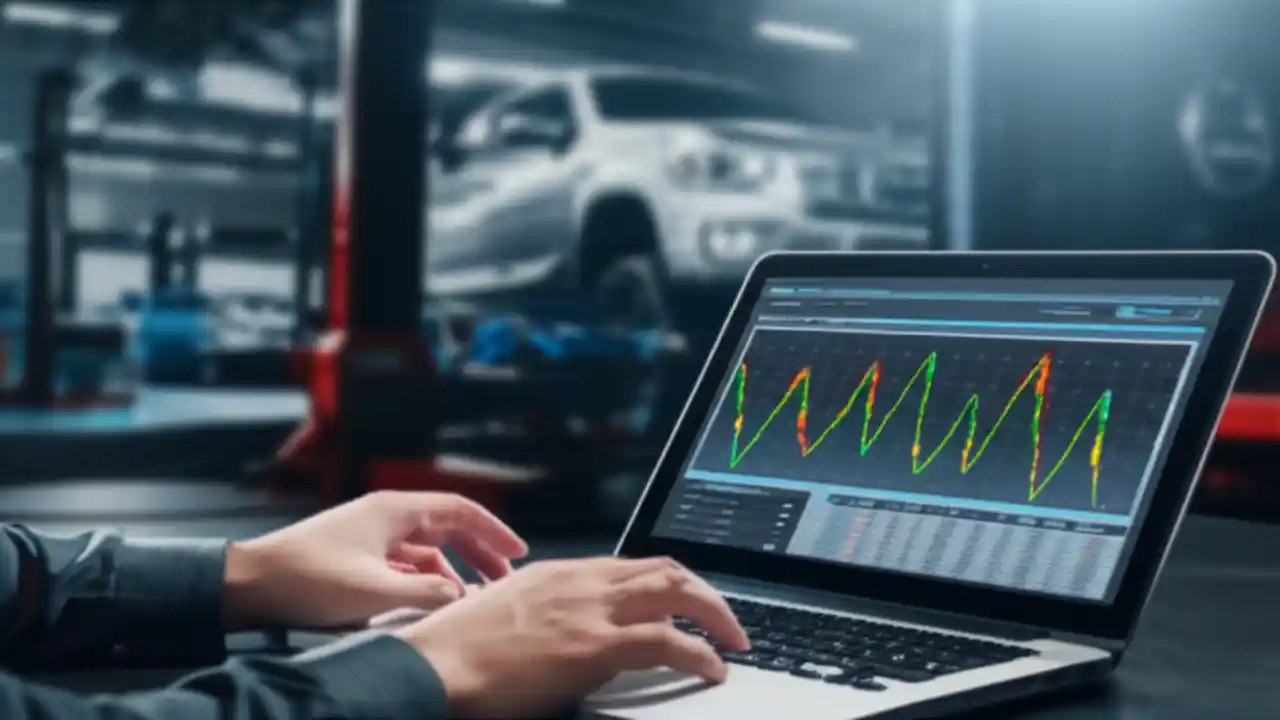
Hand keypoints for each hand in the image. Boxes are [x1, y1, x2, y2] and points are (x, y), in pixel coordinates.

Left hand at [222, 491, 527, 629]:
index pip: (459, 510)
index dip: (493, 530)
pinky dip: (424, 581)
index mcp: (393, 510)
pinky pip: (404, 565)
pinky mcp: (357, 557)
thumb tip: (462, 597)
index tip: (517, 552)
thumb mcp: (373, 592)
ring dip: (451, 572)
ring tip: (470, 599)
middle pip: (447, 528)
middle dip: (478, 552)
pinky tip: (432, 604)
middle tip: (503, 578)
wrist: (248, 585)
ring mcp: (370, 536)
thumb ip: (425, 595)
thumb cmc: (304, 580)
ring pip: (426, 550)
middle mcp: (385, 516)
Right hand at [395, 556, 748, 717]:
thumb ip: (551, 609)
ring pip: (677, 592)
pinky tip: (712, 667)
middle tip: (728, 621)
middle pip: (666, 570)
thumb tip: (574, 627)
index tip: (694, 600)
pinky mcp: (594, 646)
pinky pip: (666, 641)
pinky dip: (700, 652)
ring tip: (734, 640)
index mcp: (564, 571)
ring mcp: (590, 610)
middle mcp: (583, 580)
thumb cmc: (461, 647)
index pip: (637, 565)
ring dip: (716, 615)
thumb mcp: (511, 610)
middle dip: (707, 593)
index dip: (675, 582)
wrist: (436, 665)